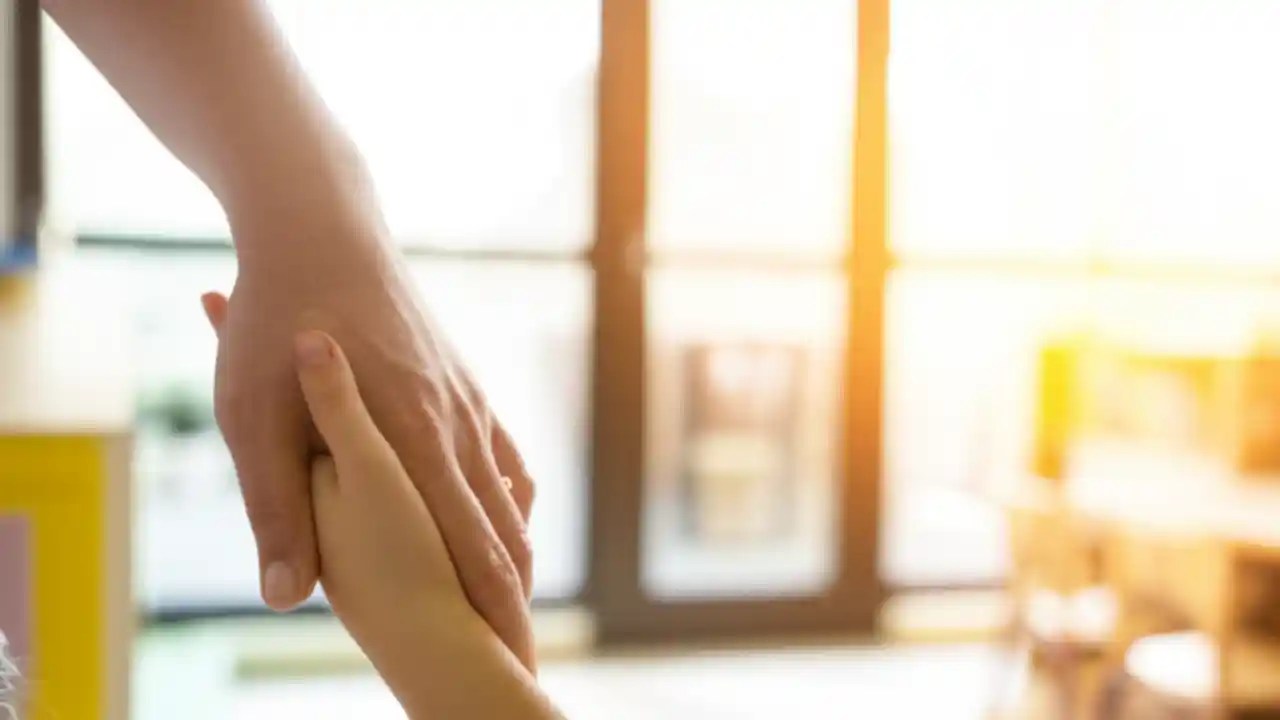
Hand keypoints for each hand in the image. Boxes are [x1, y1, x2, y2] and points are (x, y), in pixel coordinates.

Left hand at [200, 216, 534, 668]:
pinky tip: (507, 507)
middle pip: (502, 518)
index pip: (468, 537)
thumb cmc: (277, 320)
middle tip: (522, 636)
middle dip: (514, 582)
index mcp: (412, 436)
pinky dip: (509, 489)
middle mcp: (454, 420)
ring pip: (506, 481)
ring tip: (518, 587)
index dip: (493, 596)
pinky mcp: (459, 378)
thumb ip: (277, 508)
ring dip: (515, 537)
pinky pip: (499, 445)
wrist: (320, 225)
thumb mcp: (253, 419)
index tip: (512, 643)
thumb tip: (288, 598)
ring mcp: (465, 395)